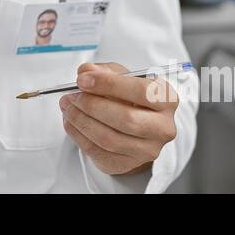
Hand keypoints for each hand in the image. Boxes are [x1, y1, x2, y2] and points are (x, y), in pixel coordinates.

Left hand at [60, 61, 178, 176]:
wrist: (136, 125)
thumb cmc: (130, 96)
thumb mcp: (122, 76)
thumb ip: (105, 70)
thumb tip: (86, 71)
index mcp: (167, 100)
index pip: (141, 91)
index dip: (108, 84)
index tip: (82, 80)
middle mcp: (163, 128)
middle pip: (126, 119)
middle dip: (92, 105)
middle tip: (71, 96)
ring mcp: (148, 150)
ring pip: (108, 138)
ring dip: (81, 121)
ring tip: (67, 107)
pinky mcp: (128, 164)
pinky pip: (97, 152)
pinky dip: (78, 135)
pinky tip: (70, 122)